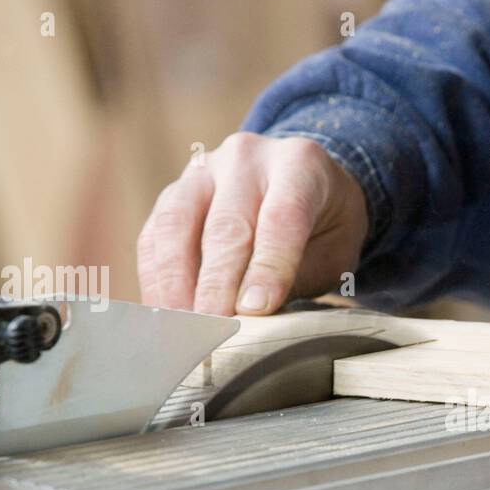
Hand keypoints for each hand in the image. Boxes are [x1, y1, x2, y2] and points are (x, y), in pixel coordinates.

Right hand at [137, 133, 368, 314]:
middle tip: (213, 330)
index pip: (281, 218)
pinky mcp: (173, 193)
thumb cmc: (323, 225)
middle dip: (217, 285)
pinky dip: (155, 278)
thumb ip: (299, 276)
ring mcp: (203, 171)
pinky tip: (164, 312)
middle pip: (226, 225)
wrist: (300, 183)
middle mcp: (247, 159)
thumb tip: (253, 314)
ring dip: (176, 283)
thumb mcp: (335, 251)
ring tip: (184, 327)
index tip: (255, 309)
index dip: (267, 267)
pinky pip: (154, 235)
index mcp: (300, 165)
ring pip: (177, 224)